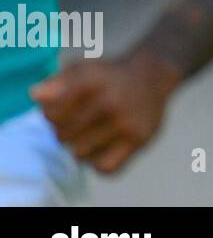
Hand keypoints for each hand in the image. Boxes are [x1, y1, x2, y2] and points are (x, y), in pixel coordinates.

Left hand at [29, 50, 179, 173]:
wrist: (151, 77)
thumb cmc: (108, 77)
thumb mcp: (82, 70)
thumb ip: (55, 83)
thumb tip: (36, 96)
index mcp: (91, 80)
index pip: (50, 116)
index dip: (52, 116)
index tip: (64, 110)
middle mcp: (109, 100)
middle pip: (63, 136)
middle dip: (66, 132)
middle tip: (80, 123)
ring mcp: (125, 122)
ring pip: (81, 154)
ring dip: (81, 147)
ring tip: (91, 135)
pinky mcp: (139, 139)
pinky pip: (105, 167)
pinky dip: (99, 162)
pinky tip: (104, 147)